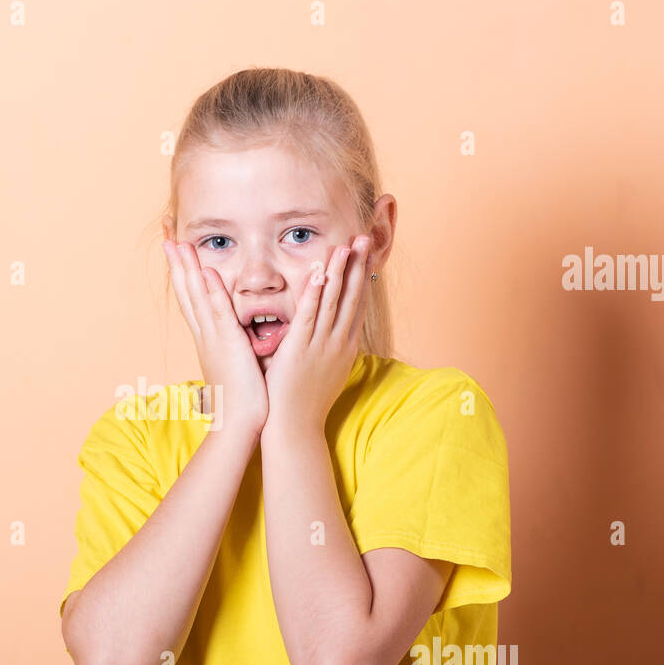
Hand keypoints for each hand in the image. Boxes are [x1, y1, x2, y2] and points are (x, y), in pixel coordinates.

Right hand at [163, 240, 267, 439]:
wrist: (237, 424)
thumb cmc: (241, 400)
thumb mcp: (235, 366)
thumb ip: (234, 347)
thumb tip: (236, 340)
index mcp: (208, 340)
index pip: (192, 299)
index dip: (184, 274)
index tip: (177, 251)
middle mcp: (205, 336)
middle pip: (187, 292)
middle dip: (177, 264)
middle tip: (167, 236)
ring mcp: (214, 339)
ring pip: (197, 298)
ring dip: (187, 270)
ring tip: (178, 243)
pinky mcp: (228, 346)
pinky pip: (219, 313)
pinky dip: (212, 292)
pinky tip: (207, 272)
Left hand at [261, 234, 371, 437]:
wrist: (296, 427)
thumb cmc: (306, 402)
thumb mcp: (326, 371)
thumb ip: (328, 350)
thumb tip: (330, 337)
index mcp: (346, 347)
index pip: (357, 305)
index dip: (362, 278)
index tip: (367, 255)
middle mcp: (338, 342)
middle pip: (351, 297)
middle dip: (357, 265)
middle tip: (364, 237)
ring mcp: (321, 345)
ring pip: (333, 301)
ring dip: (340, 271)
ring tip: (346, 244)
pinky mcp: (300, 348)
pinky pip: (309, 315)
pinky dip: (315, 293)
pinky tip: (320, 273)